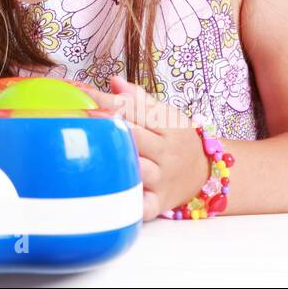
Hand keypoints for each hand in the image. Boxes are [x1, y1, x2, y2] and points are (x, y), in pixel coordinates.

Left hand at [80, 76, 210, 220]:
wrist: (207, 173)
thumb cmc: (177, 140)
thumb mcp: (167, 115)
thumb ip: (140, 100)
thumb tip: (114, 81)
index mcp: (168, 127)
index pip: (136, 110)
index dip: (107, 100)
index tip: (80, 94)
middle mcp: (166, 153)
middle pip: (136, 137)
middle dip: (109, 126)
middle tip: (81, 118)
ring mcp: (163, 179)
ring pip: (139, 170)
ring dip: (117, 161)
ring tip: (90, 152)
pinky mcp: (158, 203)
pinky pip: (143, 206)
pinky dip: (129, 204)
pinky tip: (107, 198)